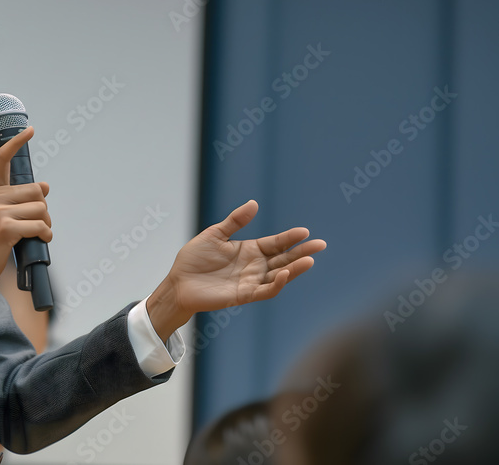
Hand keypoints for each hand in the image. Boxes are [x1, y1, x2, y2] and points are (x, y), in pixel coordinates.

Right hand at [0, 127, 51, 315]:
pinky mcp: (6, 229)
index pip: (2, 159)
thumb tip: (45, 186)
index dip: (17, 143)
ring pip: (41, 209)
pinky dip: (45, 234)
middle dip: (44, 209)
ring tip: (37, 234)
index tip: (30, 130)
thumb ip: (18, 200)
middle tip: (38, 223)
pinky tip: (41, 240)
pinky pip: (39, 225)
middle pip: (37, 191)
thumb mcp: (0, 216)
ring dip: (46, 224)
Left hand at [146, 200, 325, 340]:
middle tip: (320, 245)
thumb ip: (235, 221)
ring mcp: (250, 281)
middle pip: (283, 258)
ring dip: (294, 269)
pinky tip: (283, 273)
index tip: (305, 231)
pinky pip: (264, 290)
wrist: (178, 282)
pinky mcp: (243, 295)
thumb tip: (254, 204)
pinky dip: (276, 283)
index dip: (290, 238)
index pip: (276, 243)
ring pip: (279, 275)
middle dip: (302, 252)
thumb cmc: (194, 259)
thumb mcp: (214, 234)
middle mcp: (254, 266)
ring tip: (309, 260)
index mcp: (249, 250)